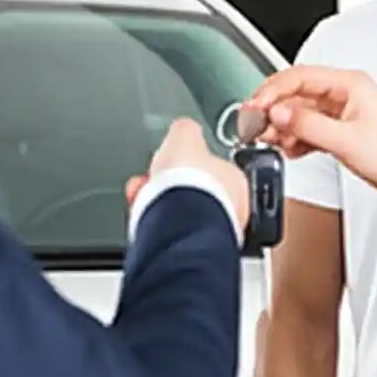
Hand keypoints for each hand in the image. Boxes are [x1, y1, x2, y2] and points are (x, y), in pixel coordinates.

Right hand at [125, 118, 249, 226]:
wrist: (180, 222)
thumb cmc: (191, 182)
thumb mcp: (184, 136)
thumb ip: (186, 130)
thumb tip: (184, 129)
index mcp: (235, 178)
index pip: (208, 167)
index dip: (181, 162)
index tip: (166, 161)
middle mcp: (230, 208)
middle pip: (191, 190)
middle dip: (165, 184)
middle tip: (148, 181)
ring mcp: (212, 230)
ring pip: (178, 212)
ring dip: (154, 202)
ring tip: (141, 197)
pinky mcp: (191, 247)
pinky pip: (169, 231)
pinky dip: (153, 222)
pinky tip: (143, 216)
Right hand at [247, 65, 376, 217]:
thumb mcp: (346, 139)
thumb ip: (307, 124)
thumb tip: (278, 112)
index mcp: (349, 84)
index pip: (298, 76)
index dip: (272, 91)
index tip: (255, 107)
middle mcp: (345, 94)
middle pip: (296, 93)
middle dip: (273, 109)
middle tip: (254, 125)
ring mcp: (343, 113)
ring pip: (300, 112)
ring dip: (283, 126)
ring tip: (269, 139)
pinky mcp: (342, 132)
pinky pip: (310, 128)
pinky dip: (296, 138)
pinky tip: (290, 148)